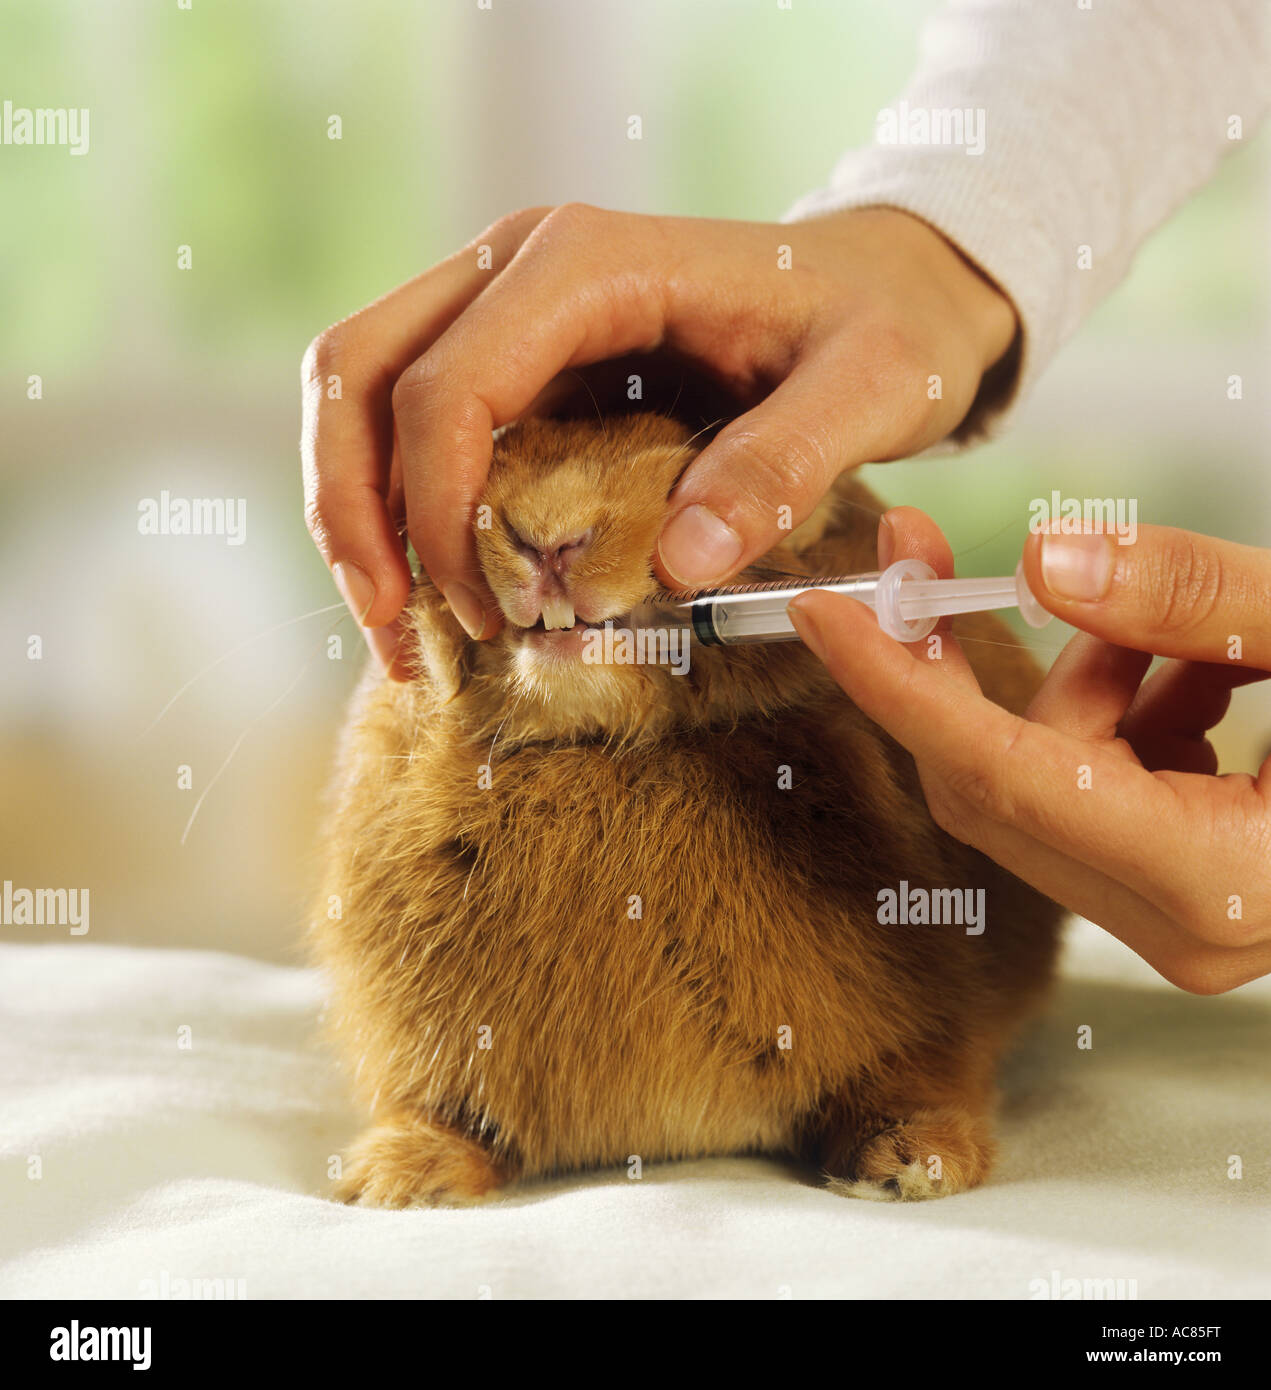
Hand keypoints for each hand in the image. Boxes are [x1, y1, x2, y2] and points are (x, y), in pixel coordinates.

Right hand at [300, 204, 1016, 676]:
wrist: (889, 285)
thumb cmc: (882, 324)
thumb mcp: (869, 390)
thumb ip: (782, 464)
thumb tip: (680, 564)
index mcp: (587, 264)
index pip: (449, 386)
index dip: (441, 512)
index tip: (491, 616)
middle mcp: (520, 268)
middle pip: (360, 372)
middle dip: (351, 510)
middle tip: (391, 628)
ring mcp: (509, 308)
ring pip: (367, 396)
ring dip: (361, 516)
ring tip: (402, 632)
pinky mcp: (520, 358)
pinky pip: (419, 424)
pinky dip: (407, 509)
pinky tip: (442, 592)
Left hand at [787, 514, 1270, 994]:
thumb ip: (1196, 599)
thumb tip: (1046, 560)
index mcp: (1215, 882)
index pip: (998, 777)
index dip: (898, 685)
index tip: (819, 605)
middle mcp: (1180, 926)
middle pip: (992, 783)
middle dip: (954, 663)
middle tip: (917, 550)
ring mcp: (1177, 917)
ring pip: (1036, 775)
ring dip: (1075, 675)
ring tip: (1185, 629)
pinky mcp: (1177, 885)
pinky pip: (1087, 778)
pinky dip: (1113, 703)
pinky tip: (1201, 671)